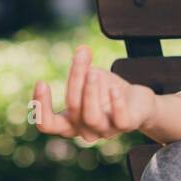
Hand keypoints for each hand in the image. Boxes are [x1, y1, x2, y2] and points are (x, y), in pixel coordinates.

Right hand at [31, 44, 158, 142]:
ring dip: (91, 92)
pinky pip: (120, 119)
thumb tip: (82, 49)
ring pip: (92, 117)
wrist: (140, 102)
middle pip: (73, 108)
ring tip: (94, 71)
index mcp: (71, 122)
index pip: (48, 125)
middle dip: (75, 80)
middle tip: (80, 57)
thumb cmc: (109, 91)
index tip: (41, 82)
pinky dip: (116, 103)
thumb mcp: (93, 76)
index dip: (41, 107)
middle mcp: (85, 131)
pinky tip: (114, 89)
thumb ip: (84, 66)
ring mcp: (105, 131)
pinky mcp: (126, 126)